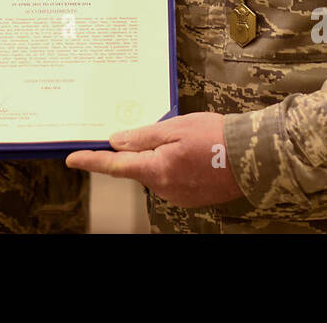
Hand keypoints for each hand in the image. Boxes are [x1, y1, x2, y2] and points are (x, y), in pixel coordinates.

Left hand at [64, 112, 244, 207]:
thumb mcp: (176, 128)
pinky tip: (194, 154)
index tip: (71, 158)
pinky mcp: (191, 198)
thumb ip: (143, 136)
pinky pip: (173, 179)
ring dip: (162, 156)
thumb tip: (116, 142)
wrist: (254, 157)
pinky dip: (176, 165)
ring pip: (156, 172)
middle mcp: (164, 188)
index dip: (91, 161)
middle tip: (167, 131)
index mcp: (156, 169)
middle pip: (139, 167)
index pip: (115, 166)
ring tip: (190, 141)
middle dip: (143, 149)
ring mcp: (178, 196)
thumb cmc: (217, 138)